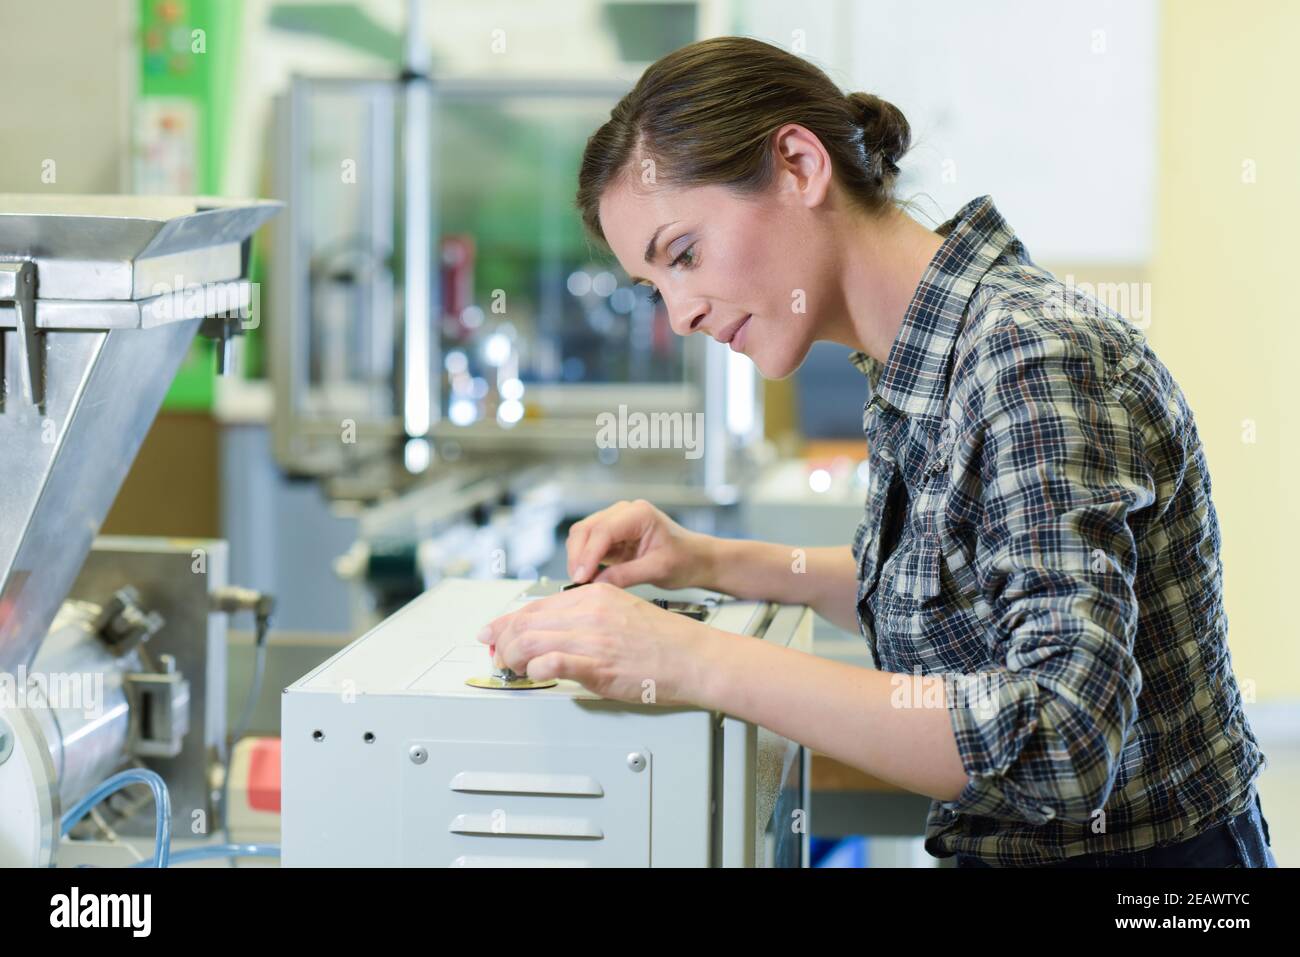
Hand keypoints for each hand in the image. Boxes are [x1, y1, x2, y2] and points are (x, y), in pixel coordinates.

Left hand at [478, 582, 713, 705]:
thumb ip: (589, 617)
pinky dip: (534, 671)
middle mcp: (589, 612)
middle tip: (496, 656)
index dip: (507, 621)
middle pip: (526, 622)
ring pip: (530, 642)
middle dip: (502, 641)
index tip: (494, 632)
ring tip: (512, 670)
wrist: (693, 657)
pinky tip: (534, 676)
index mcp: (594, 596)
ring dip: (512, 659)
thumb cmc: (664, 641)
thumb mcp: (622, 611)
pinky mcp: (597, 665)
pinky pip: (551, 664)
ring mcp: (592, 638)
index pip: (536, 605)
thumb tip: (557, 630)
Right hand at [566, 499, 712, 589]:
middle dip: (578, 556)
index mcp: (639, 514)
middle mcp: (624, 513)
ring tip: (583, 582)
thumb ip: (626, 575)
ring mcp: (616, 523)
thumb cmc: (685, 559)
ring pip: (582, 536)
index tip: (581, 577)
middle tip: (578, 582)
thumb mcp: (658, 569)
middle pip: (586, 529)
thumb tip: (596, 584)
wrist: (696, 559)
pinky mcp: (611, 537)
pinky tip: (588, 577)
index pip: (603, 530)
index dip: (588, 554)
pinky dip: (584, 561)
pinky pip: (588, 545)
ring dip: (578, 558)